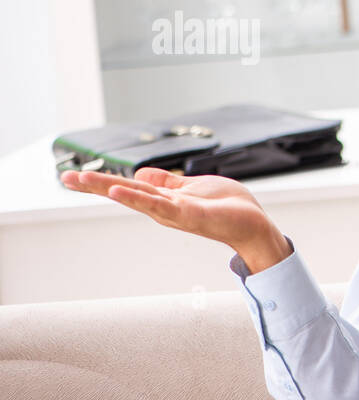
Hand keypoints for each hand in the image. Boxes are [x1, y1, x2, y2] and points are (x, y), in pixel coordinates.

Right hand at [59, 166, 288, 268]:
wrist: (254, 225)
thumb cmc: (227, 207)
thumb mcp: (191, 188)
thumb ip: (167, 183)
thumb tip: (140, 175)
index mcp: (163, 200)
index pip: (126, 187)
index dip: (101, 181)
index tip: (72, 175)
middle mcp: (164, 209)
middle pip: (124, 193)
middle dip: (94, 185)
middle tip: (64, 178)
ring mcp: (175, 213)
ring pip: (137, 198)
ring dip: (109, 188)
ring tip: (83, 179)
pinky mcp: (191, 214)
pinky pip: (162, 205)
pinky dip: (140, 198)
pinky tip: (120, 190)